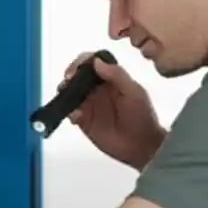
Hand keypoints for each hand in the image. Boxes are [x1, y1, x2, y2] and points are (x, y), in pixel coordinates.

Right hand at [62, 52, 165, 170]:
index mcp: (110, 78)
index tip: (77, 68)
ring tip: (67, 97)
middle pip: (77, 75)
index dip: (82, 61)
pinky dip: (69, 112)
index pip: (92, 62)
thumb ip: (117, 75)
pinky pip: (70, 112)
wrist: (142, 146)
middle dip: (69, 75)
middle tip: (68, 81)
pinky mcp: (83, 121)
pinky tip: (76, 117)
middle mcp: (97, 89)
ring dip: (65, 92)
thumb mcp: (134, 92)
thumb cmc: (141, 116)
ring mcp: (89, 105)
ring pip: (70, 92)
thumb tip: (96, 61)